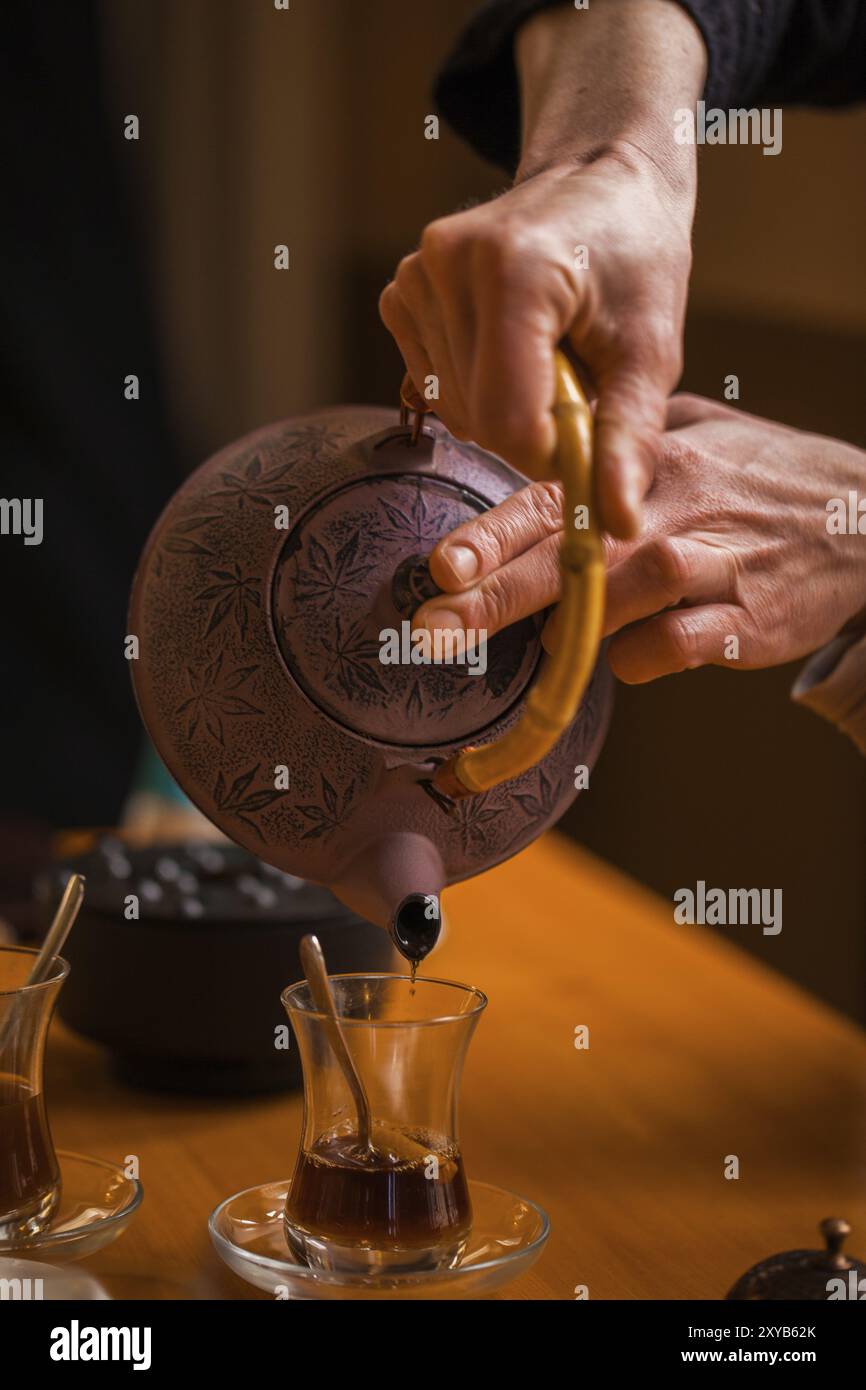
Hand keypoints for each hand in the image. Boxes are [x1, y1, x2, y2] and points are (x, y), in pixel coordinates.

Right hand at [379, 1, 703, 537]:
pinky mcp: (400, 290)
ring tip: (548, 357)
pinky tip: (510, 347)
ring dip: (505, 407)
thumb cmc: (635, 262)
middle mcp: (448, 263)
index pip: (508, 418)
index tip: (588, 437)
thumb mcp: (650, 350)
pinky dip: (475, 385)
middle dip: (532, 429)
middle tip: (578, 387)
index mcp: (515, 270)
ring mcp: (416, 275)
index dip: (550, 452)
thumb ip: (629, 440)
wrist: (600, 185)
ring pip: (452, 409)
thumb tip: (616, 526)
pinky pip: (432, 383)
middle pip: (478, 419)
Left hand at [413, 396, 865, 682]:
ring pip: (624, 594)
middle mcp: (672, 509)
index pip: (555, 494)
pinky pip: (677, 645)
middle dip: (498, 593)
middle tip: (435, 626)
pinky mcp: (747, 620)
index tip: (438, 567)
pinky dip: (643, 656)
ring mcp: (712, 564)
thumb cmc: (768, 477)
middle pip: (571, 552)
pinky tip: (628, 657)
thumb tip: (541, 464)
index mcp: (647, 462)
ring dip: (571, 627)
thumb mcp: (700, 433)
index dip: (494, 534)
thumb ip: (620, 450)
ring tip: (538, 649)